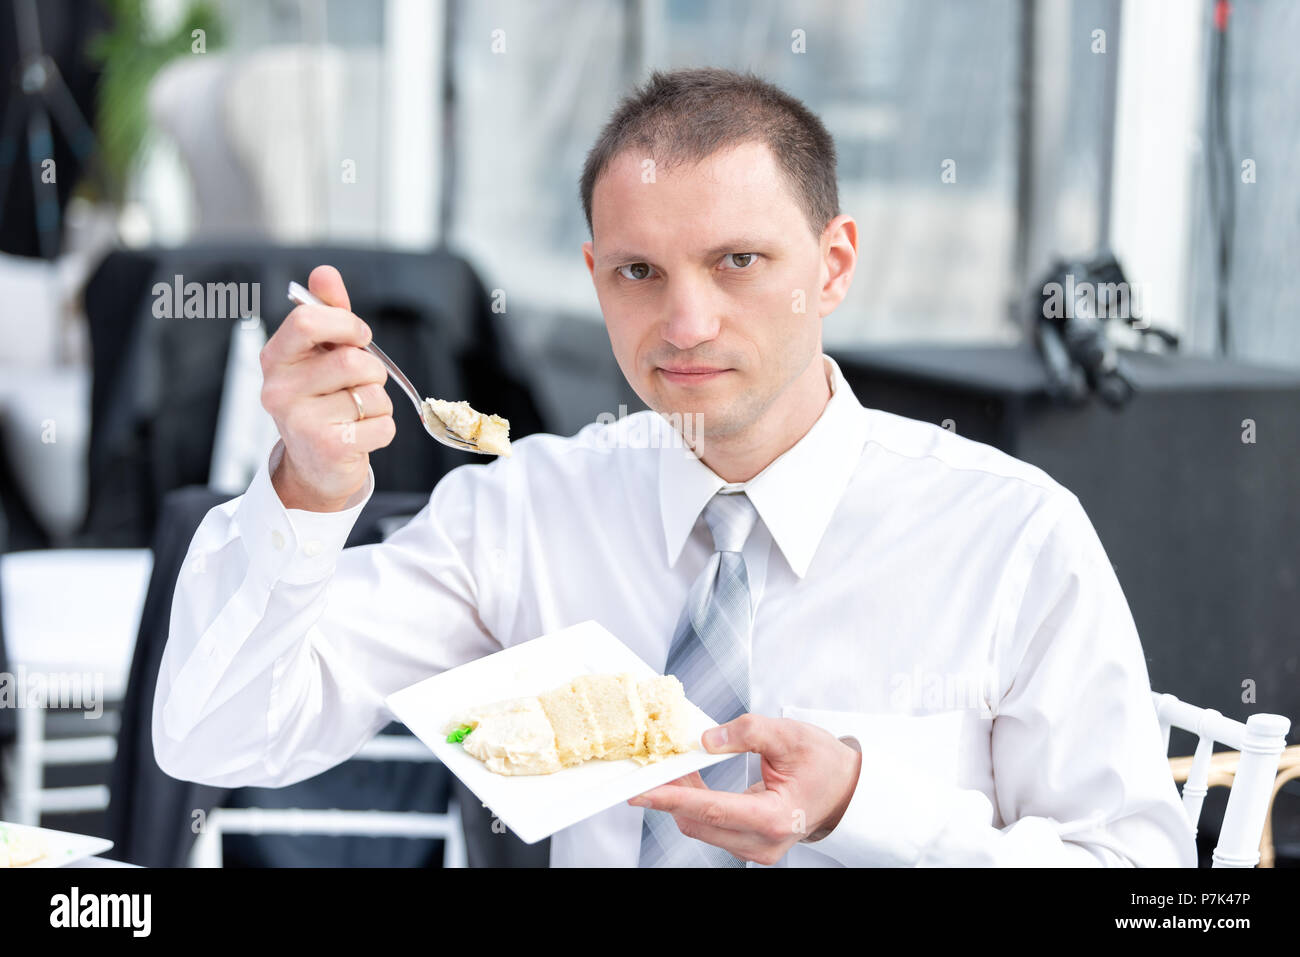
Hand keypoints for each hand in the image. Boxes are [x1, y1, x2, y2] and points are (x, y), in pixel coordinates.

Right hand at [261, 265, 393, 510]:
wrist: (314, 467)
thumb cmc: (320, 402)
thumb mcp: (318, 355)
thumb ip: (326, 313)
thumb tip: (324, 272)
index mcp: (275, 359)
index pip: (307, 320)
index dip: (346, 324)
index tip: (359, 336)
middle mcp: (280, 390)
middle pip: (351, 360)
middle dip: (372, 370)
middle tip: (361, 384)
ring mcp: (301, 422)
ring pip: (373, 394)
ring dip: (379, 402)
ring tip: (357, 412)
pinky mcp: (330, 448)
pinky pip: (383, 425)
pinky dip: (384, 428)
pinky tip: (361, 434)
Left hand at [627, 714, 862, 865]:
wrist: (848, 789)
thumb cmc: (825, 763)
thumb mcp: (789, 735)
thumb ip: (747, 732)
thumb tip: (706, 740)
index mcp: (773, 818)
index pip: (711, 809)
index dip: (673, 798)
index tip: (642, 792)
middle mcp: (763, 843)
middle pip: (699, 823)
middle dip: (672, 794)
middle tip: (656, 762)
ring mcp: (757, 849)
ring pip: (702, 828)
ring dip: (682, 799)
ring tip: (675, 766)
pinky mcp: (751, 845)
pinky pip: (713, 827)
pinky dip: (697, 805)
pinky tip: (692, 779)